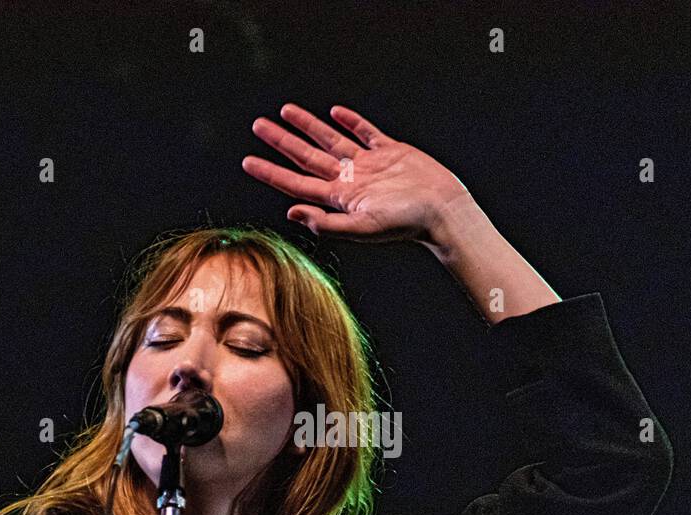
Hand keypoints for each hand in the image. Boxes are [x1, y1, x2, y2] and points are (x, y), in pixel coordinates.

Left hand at [241, 103, 475, 244]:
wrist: (442, 210)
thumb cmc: (405, 224)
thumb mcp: (362, 227)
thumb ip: (327, 223)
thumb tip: (293, 212)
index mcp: (340, 198)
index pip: (296, 182)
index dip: (270, 172)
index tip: (248, 162)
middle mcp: (350, 180)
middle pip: (307, 157)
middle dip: (281, 142)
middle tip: (258, 126)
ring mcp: (369, 165)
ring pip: (331, 141)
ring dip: (308, 126)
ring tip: (286, 112)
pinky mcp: (390, 151)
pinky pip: (365, 133)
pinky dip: (351, 122)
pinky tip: (336, 113)